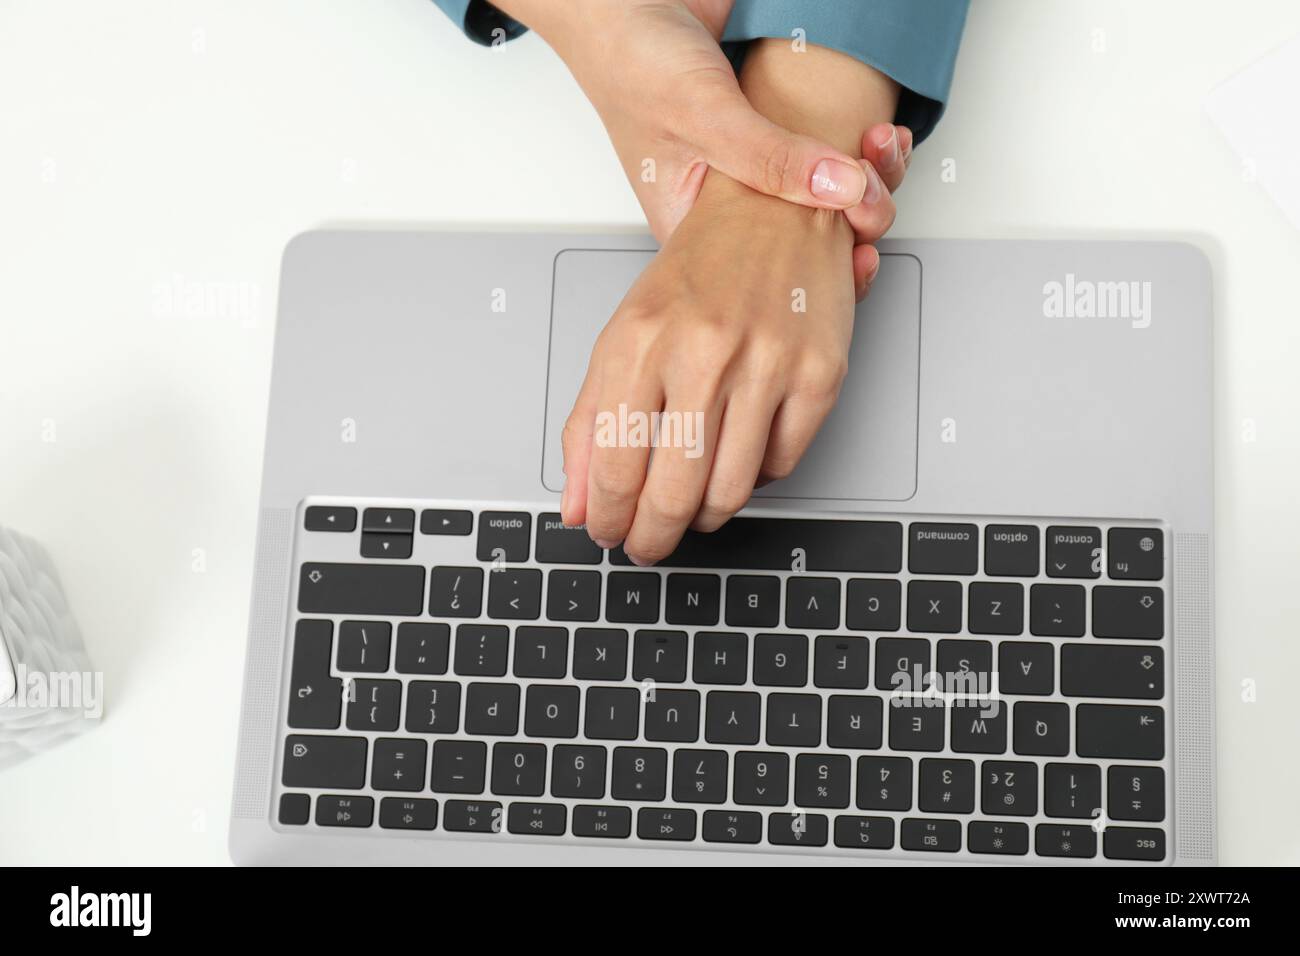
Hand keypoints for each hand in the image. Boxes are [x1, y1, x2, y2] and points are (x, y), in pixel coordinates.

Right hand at [499, 0, 904, 289]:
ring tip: (881, 143)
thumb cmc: (631, 62)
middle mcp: (735, 204)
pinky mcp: (786, 123)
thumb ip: (772, 158)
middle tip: (872, 179)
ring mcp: (765, 163)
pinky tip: (880, 130)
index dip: (827, 270)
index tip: (863, 245)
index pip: (774, 276)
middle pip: (816, 235)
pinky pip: (838, 146)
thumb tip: (845, 189)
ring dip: (874, 173)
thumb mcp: (703, 116)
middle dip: (862, 213)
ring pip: (836, 191)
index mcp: (699, 230)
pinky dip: (867, 141)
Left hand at [559, 171, 855, 562]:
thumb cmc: (697, 272)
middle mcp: (703, 350)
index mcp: (640, 340)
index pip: (615, 466)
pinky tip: (737, 458)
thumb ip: (590, 424)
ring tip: (689, 506)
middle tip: (647, 542)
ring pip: (729, 492)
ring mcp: (767, 364)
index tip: (608, 531)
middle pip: (673, 493)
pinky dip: (755, 478)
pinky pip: (781, 466)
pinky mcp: (819, 375)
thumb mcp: (623, 337)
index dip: (608, 518)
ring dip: (702, 516)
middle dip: (653, 536)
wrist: (773, 206)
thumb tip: (578, 505)